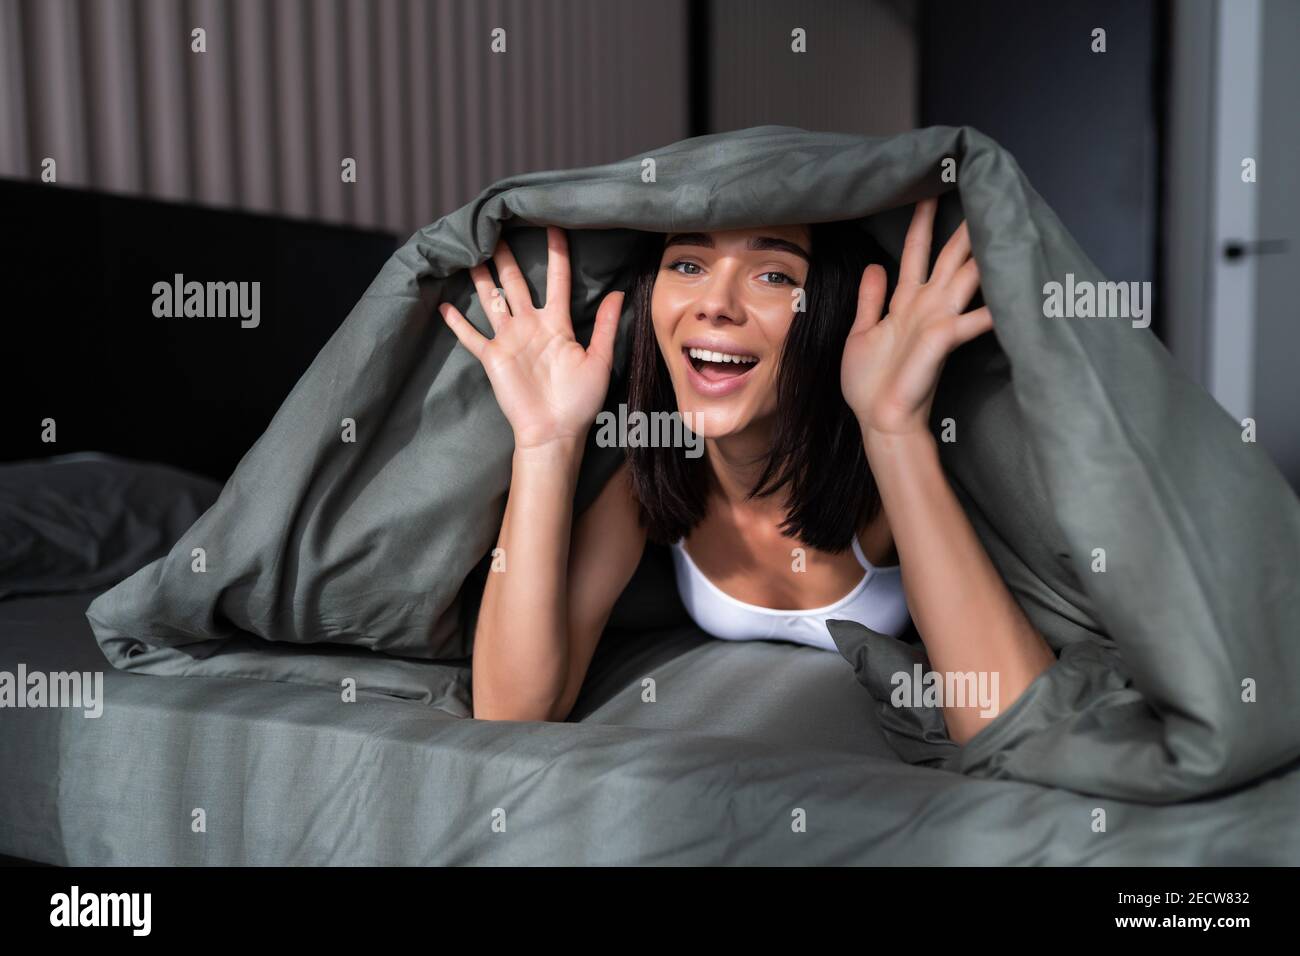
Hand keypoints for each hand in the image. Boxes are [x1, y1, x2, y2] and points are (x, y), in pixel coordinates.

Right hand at [440, 226, 624, 450]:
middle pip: (517, 282)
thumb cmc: (580, 401)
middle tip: (498, 227)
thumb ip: (604, 326)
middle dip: (507, 256)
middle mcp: (531, 326)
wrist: (554, 432)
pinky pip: (471, 337)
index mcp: (557, 324)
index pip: (557, 280)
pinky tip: (443, 306)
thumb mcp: (599, 360)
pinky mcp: (492, 358)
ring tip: (470, 251)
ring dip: (482, 277)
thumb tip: (618, 293)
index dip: (556, 254)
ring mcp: (509, 340)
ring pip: (492, 300)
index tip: (554, 226)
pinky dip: (457, 323)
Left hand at [841, 197, 992, 438]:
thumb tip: (874, 266)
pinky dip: (993, 308)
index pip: (917, 251)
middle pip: (949, 255)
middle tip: (977, 183)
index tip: (926, 189)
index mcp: (906, 302)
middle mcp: (927, 306)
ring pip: (965, 275)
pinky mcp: (943, 341)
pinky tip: (1011, 294)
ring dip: (982, 251)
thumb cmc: (871, 383)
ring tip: (1001, 220)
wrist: (879, 420)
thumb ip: (870, 299)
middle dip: (962, 223)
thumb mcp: (861, 332)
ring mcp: (938, 321)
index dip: (921, 221)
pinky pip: (972, 318)